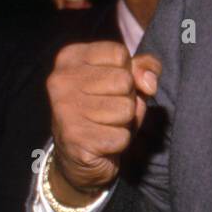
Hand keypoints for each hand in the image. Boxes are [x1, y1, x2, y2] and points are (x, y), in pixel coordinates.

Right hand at [46, 42, 161, 202]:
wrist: (78, 158)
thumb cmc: (104, 112)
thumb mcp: (126, 82)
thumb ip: (143, 68)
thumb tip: (149, 81)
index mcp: (69, 58)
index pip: (119, 54)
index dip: (127, 73)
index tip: (110, 87)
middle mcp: (61, 80)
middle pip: (124, 80)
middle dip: (127, 99)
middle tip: (109, 111)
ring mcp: (65, 109)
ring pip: (126, 109)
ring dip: (125, 122)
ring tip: (106, 125)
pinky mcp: (74, 137)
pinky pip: (121, 136)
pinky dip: (120, 142)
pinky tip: (102, 142)